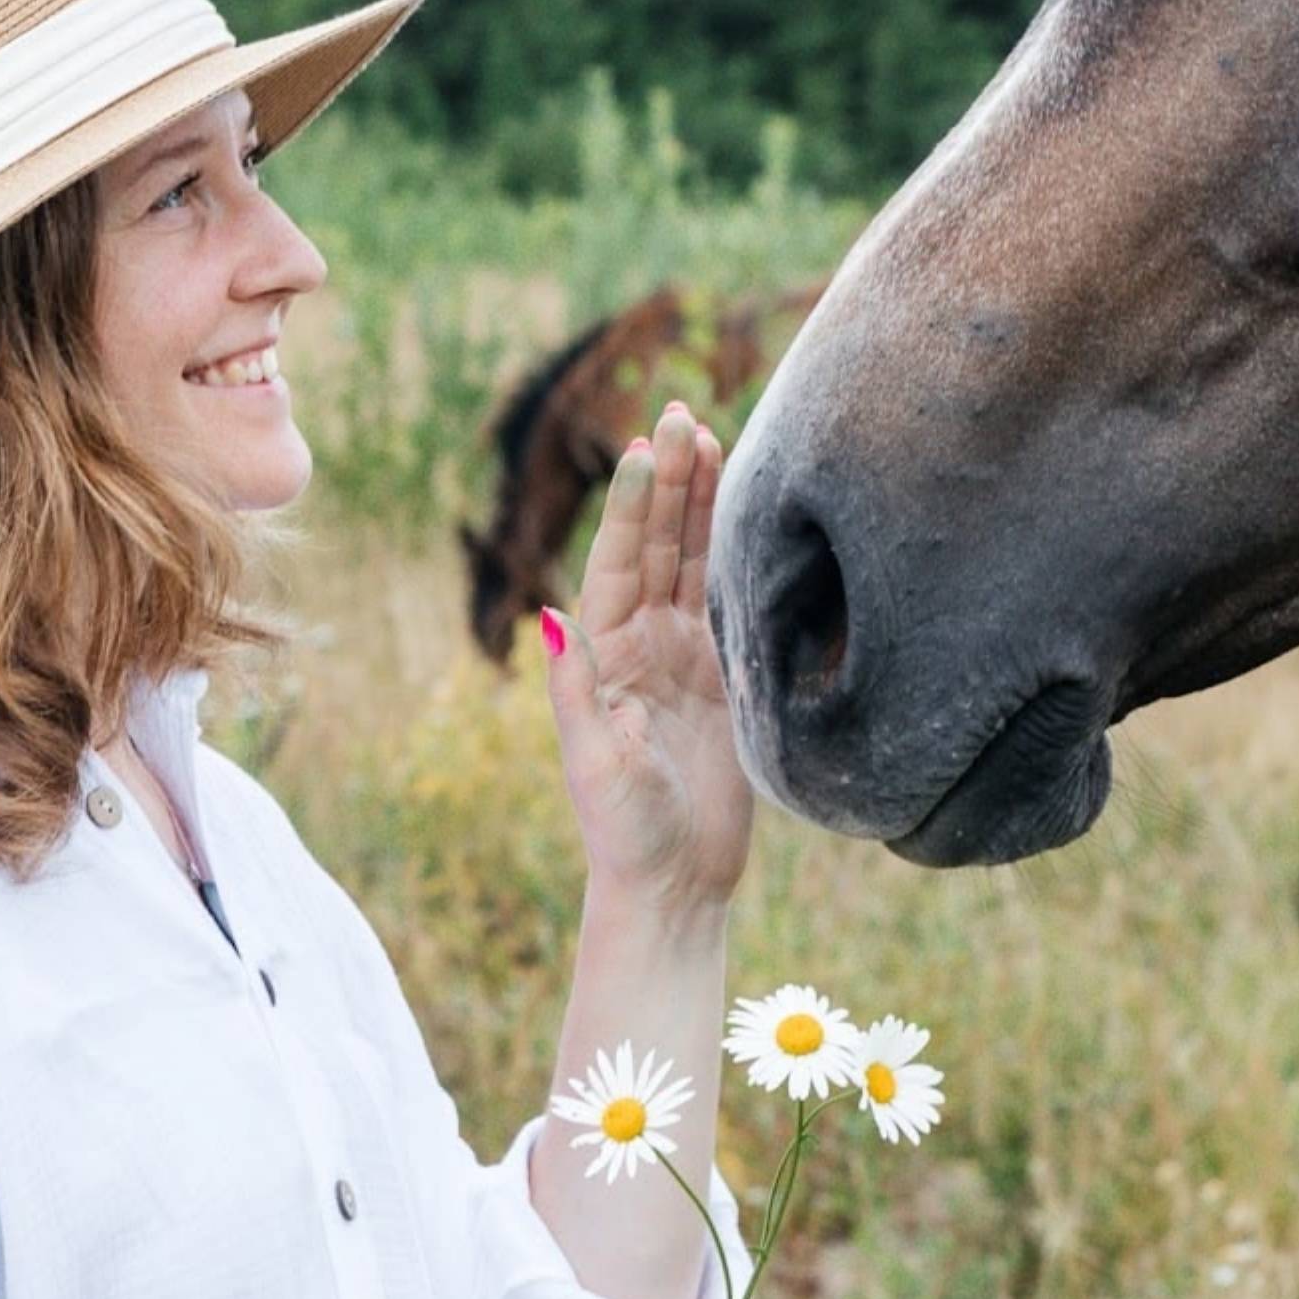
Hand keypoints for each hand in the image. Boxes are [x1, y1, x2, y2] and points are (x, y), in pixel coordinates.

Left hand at [544, 401, 755, 913]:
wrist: (672, 885)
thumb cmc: (626, 832)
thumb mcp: (595, 763)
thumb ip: (575, 690)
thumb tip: (549, 614)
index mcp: (606, 655)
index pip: (620, 563)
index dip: (634, 506)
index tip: (647, 449)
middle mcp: (640, 644)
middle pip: (657, 545)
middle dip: (668, 480)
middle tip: (681, 413)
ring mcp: (682, 656)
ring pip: (692, 561)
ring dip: (700, 501)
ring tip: (711, 434)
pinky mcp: (722, 677)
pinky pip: (727, 598)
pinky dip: (735, 550)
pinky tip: (749, 506)